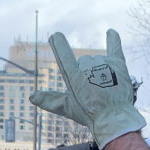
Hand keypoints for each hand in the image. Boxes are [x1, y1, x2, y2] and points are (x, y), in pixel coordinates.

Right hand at [30, 29, 146, 148]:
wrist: (114, 117)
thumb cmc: (89, 114)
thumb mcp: (67, 107)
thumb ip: (50, 100)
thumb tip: (31, 97)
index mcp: (73, 75)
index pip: (62, 52)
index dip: (58, 43)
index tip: (55, 36)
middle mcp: (87, 65)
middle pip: (83, 61)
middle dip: (86, 73)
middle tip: (92, 91)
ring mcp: (103, 63)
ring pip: (97, 59)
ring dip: (99, 70)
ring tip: (104, 88)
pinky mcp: (118, 63)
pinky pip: (115, 46)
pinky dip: (113, 39)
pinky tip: (110, 32)